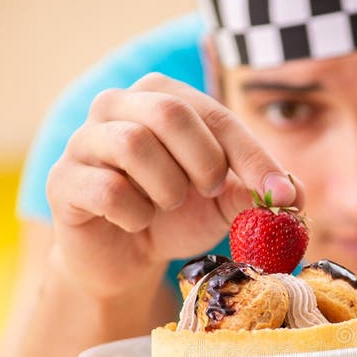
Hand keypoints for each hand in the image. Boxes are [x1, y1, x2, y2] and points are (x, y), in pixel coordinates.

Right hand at [47, 73, 301, 300]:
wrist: (124, 258)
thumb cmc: (173, 216)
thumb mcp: (221, 202)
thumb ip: (253, 191)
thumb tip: (293, 194)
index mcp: (161, 97)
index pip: (214, 114)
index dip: (252, 156)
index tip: (280, 195)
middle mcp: (117, 105)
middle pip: (169, 112)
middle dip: (203, 161)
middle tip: (209, 191)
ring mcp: (84, 140)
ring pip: (133, 145)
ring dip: (166, 189)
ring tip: (165, 206)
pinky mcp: (63, 181)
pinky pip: (106, 189)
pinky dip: (134, 215)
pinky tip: (136, 223)